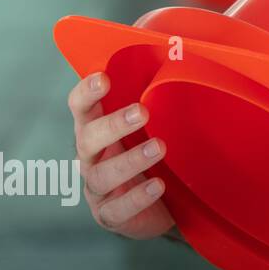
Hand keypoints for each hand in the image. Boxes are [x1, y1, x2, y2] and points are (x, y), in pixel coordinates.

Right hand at [68, 71, 173, 239]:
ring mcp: (98, 188)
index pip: (81, 108)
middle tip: (141, 112)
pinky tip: (157, 186)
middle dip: (112, 125)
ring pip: (101, 175)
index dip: (87, 93)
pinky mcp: (111, 215)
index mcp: (98, 130)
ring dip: (129, 160)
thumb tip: (187, 54)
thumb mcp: (155, 127)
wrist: (162, 204)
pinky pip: (117, 209)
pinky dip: (137, 197)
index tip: (104, 78)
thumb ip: (158, 99)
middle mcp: (92, 158)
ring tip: (159, 147)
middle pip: (86, 139)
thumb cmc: (152, 156)